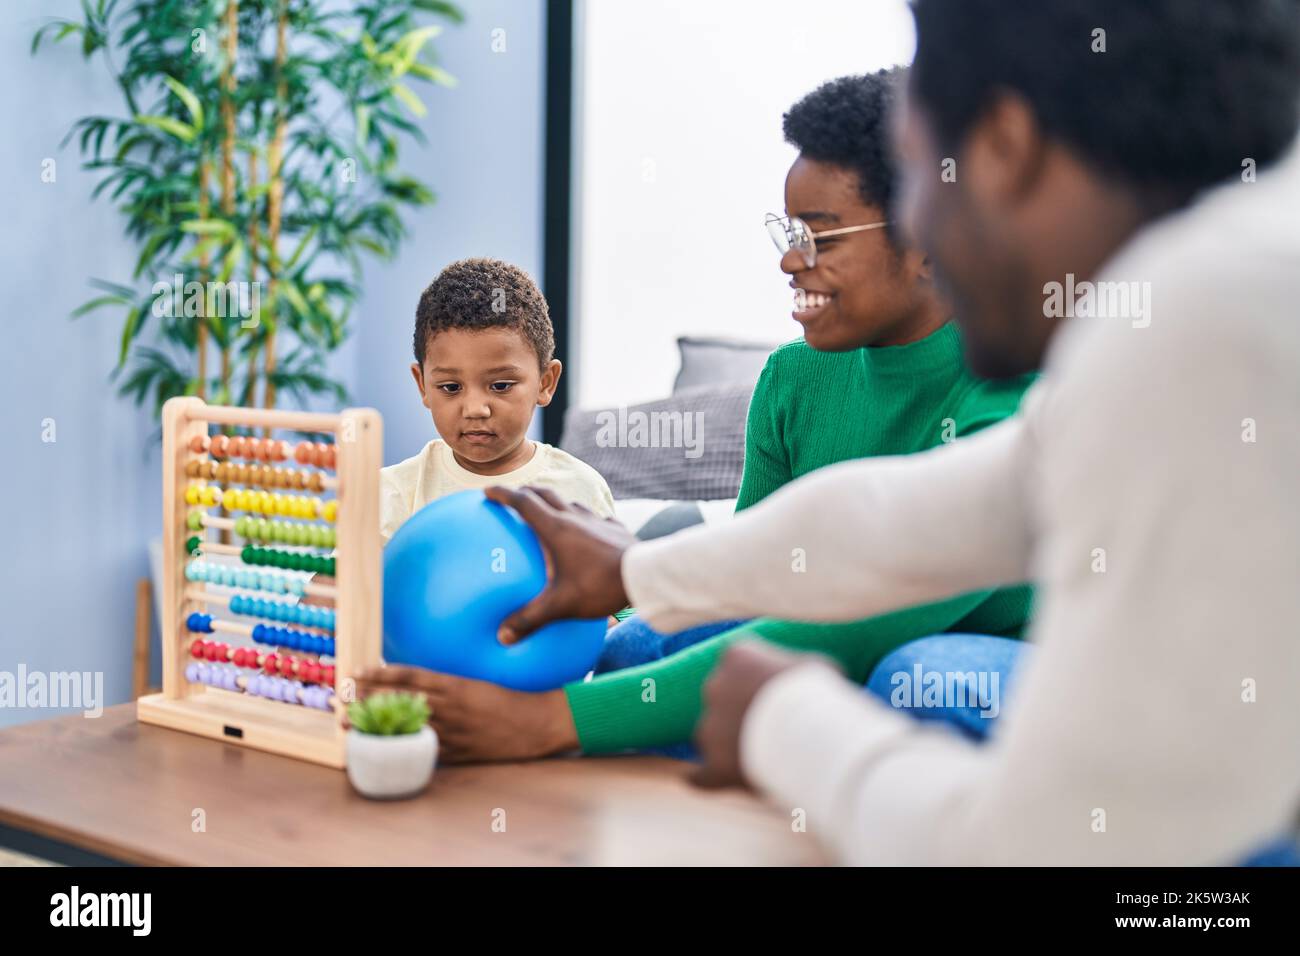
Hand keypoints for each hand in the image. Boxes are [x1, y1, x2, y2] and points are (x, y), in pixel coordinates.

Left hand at [352, 665, 578, 762]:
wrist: (535, 724)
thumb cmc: (506, 700)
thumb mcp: (475, 683)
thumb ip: (444, 684)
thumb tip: (407, 680)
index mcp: (455, 685)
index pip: (408, 677)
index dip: (378, 674)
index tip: (355, 671)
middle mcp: (450, 707)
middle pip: (400, 701)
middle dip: (366, 699)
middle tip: (338, 697)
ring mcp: (453, 731)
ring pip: (405, 726)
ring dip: (374, 724)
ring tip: (347, 722)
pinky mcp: (456, 752)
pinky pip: (422, 749)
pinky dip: (399, 747)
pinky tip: (381, 746)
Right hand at [484, 485, 637, 642]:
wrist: (645, 576)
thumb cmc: (600, 587)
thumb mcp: (561, 605)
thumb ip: (531, 619)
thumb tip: (502, 637)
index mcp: (556, 528)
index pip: (524, 503)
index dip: (504, 495)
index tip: (488, 492)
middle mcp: (575, 518)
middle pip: (546, 494)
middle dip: (527, 491)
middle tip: (515, 496)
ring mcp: (598, 521)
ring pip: (572, 504)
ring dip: (557, 504)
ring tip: (551, 513)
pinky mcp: (616, 529)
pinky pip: (596, 520)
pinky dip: (586, 522)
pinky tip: (589, 533)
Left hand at [692, 641, 837, 789]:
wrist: (809, 733)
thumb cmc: (819, 694)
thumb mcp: (818, 667)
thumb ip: (801, 670)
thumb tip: (813, 678)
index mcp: (736, 656)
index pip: (737, 662)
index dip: (757, 678)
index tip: (776, 690)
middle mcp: (715, 687)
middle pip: (722, 697)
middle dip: (741, 710)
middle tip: (772, 726)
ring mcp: (710, 728)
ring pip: (712, 735)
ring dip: (729, 744)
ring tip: (763, 757)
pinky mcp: (714, 765)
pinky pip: (701, 775)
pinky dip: (705, 778)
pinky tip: (705, 780)